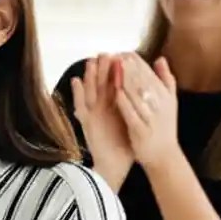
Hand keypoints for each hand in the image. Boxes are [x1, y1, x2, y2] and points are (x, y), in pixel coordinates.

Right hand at [70, 54, 131, 168]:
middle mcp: (102, 110)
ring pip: (90, 92)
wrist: (115, 167)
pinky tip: (76, 82)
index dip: (116, 71)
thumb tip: (145, 95)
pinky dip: (77, 94)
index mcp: (114, 109)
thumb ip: (136, 109)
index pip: (115, 86)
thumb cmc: (124, 147)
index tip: (120, 54)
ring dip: (90, 76)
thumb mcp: (133, 123)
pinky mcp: (88, 124)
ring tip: (91, 60)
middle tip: (104, 51)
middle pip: (101, 85)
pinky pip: (81, 107)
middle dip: (103, 68)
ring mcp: (93, 116)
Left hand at [114, 53, 179, 173]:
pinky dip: (126, 103)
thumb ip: (166, 80)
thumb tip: (160, 59)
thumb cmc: (164, 128)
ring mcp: (150, 118)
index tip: (126, 52)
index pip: (150, 76)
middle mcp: (160, 106)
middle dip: (131, 68)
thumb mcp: (170, 102)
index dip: (138, 63)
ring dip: (127, 81)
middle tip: (118, 54)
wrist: (164, 156)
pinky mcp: (141, 130)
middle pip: (144, 83)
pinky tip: (116, 93)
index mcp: (165, 97)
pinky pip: (133, 114)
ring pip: (139, 96)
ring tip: (115, 67)